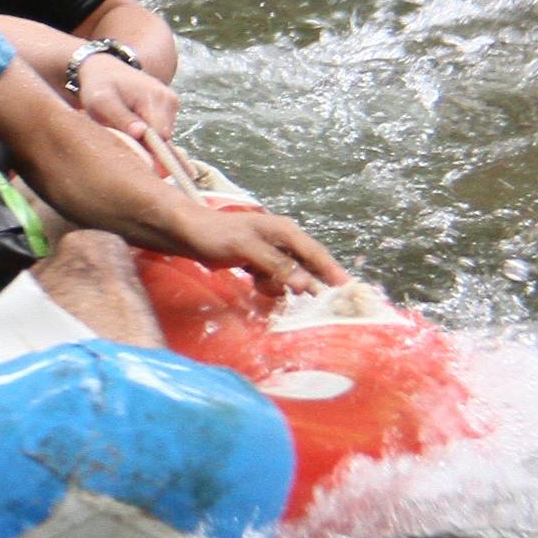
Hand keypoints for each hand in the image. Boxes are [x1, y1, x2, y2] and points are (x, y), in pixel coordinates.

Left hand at [72, 51, 180, 169]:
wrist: (104, 69)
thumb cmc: (99, 86)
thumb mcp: (101, 101)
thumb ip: (121, 117)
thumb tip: (141, 133)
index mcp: (155, 97)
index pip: (161, 138)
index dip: (147, 152)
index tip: (132, 156)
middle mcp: (169, 100)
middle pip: (164, 140)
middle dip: (145, 146)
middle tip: (122, 139)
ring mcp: (171, 103)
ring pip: (163, 138)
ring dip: (145, 140)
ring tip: (124, 129)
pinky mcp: (168, 107)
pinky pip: (161, 131)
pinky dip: (148, 134)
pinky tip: (133, 127)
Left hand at [173, 206, 347, 297]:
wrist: (188, 233)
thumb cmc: (216, 235)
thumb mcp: (247, 249)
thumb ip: (277, 266)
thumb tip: (306, 283)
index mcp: (285, 231)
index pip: (316, 254)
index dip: (334, 273)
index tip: (350, 291)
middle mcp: (284, 240)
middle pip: (308, 267)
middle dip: (309, 284)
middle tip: (316, 306)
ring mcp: (273, 252)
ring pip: (291, 277)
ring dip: (280, 285)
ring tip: (259, 280)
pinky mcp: (261, 262)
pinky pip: (275, 279)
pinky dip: (268, 285)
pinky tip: (253, 280)